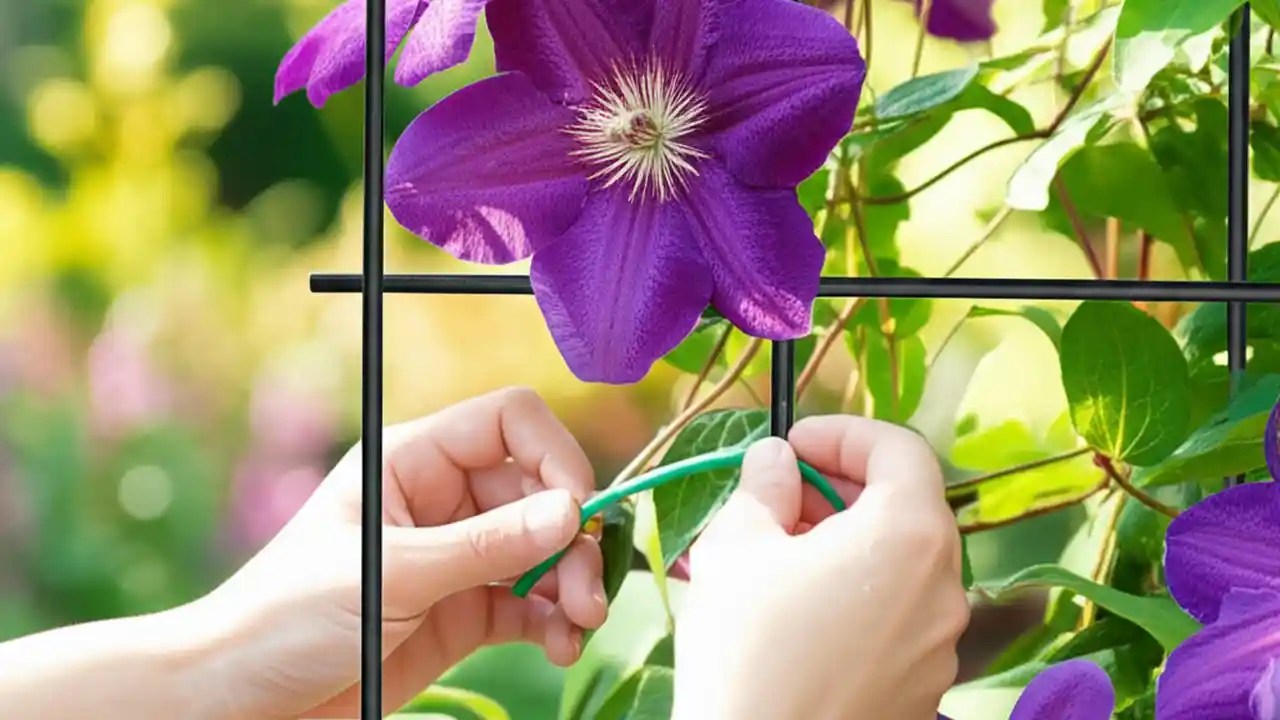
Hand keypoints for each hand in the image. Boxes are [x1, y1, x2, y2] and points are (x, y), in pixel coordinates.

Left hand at [193, 387, 606, 718]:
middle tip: (589, 594)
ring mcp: (456, 559)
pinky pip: (529, 605)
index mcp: (412, 462)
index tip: (577, 509)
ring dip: (572, 583)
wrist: (240, 699)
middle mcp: (441, 501)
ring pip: (543, 552)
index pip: (507, 423)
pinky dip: (555, 622)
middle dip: (571, 540)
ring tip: (580, 626)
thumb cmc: (286, 618)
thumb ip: (485, 546)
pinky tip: (560, 645)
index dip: (553, 454)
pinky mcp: (463, 613)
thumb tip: (570, 513)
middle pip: (538, 494)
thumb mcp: (390, 575)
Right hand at [673, 415, 968, 719]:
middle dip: (837, 492)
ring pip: (897, 565)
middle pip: (903, 508)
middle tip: (776, 502)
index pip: (901, 449)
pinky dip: (854, 597)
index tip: (792, 446)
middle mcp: (944, 587)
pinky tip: (796, 614)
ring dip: (841, 545)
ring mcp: (940, 644)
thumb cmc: (747, 651)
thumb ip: (764, 486)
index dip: (844, 434)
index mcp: (909, 535)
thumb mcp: (737, 546)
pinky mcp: (923, 687)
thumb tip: (777, 460)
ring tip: (774, 559)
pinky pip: (895, 618)